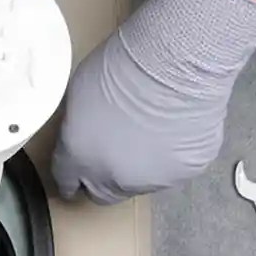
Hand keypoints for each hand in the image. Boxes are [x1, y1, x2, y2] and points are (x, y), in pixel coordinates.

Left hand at [52, 0, 255, 203]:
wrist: (175, 62)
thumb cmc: (123, 64)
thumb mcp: (78, 95)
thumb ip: (78, 129)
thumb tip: (85, 137)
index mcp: (79, 156)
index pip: (67, 181)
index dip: (71, 178)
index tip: (75, 177)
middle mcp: (114, 178)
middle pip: (104, 193)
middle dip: (104, 180)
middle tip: (115, 152)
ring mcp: (154, 179)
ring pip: (143, 181)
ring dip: (142, 164)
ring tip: (152, 128)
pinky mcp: (187, 170)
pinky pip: (177, 166)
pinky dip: (175, 151)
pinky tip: (178, 124)